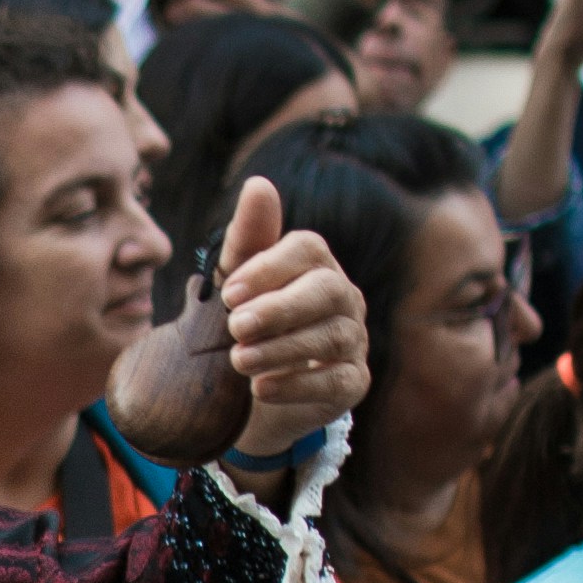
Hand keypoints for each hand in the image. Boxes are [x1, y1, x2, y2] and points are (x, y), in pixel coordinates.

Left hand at [217, 174, 369, 456]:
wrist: (248, 397)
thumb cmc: (246, 327)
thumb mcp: (235, 285)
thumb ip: (246, 239)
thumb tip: (258, 184)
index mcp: (315, 265)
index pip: (307, 249)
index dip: (269, 267)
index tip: (228, 293)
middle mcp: (343, 297)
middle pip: (326, 289)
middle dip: (279, 308)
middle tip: (235, 326)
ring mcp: (353, 340)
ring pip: (331, 337)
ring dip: (282, 349)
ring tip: (239, 361)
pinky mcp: (353, 382)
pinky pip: (336, 381)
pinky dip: (298, 385)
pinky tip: (261, 389)